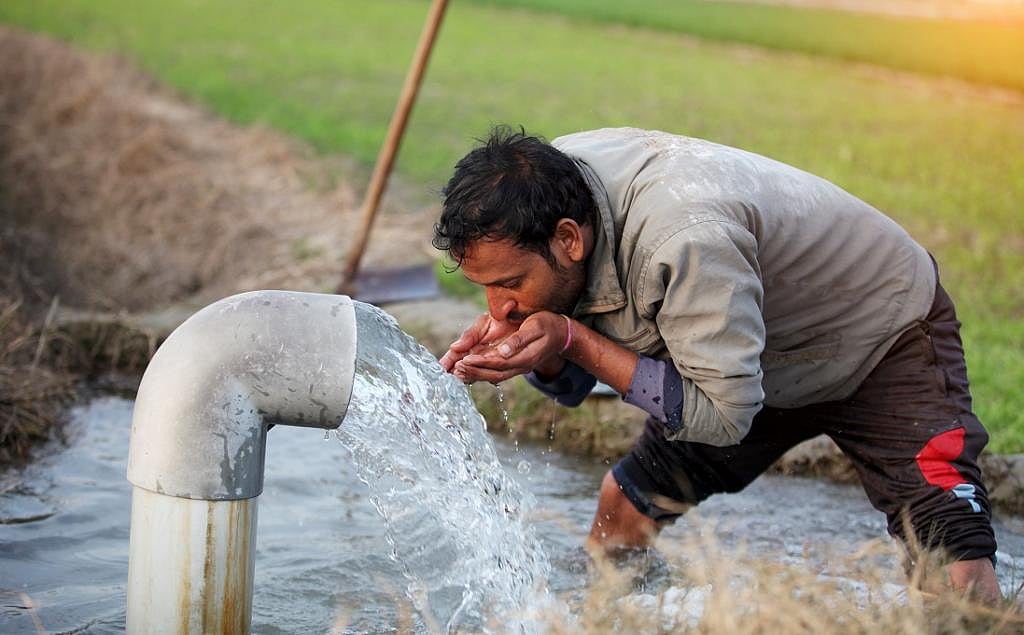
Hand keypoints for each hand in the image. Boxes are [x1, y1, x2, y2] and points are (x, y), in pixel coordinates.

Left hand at [453, 311, 568, 383]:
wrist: (562, 333)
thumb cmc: (548, 325)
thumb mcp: (536, 326)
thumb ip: (519, 339)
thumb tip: (503, 351)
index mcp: (526, 357)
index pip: (500, 362)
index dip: (481, 362)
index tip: (465, 360)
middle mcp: (522, 366)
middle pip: (495, 373)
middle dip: (474, 372)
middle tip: (456, 369)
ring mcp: (520, 368)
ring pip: (495, 376)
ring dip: (476, 375)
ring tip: (458, 373)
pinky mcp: (516, 365)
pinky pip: (498, 373)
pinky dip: (483, 373)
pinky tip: (470, 372)